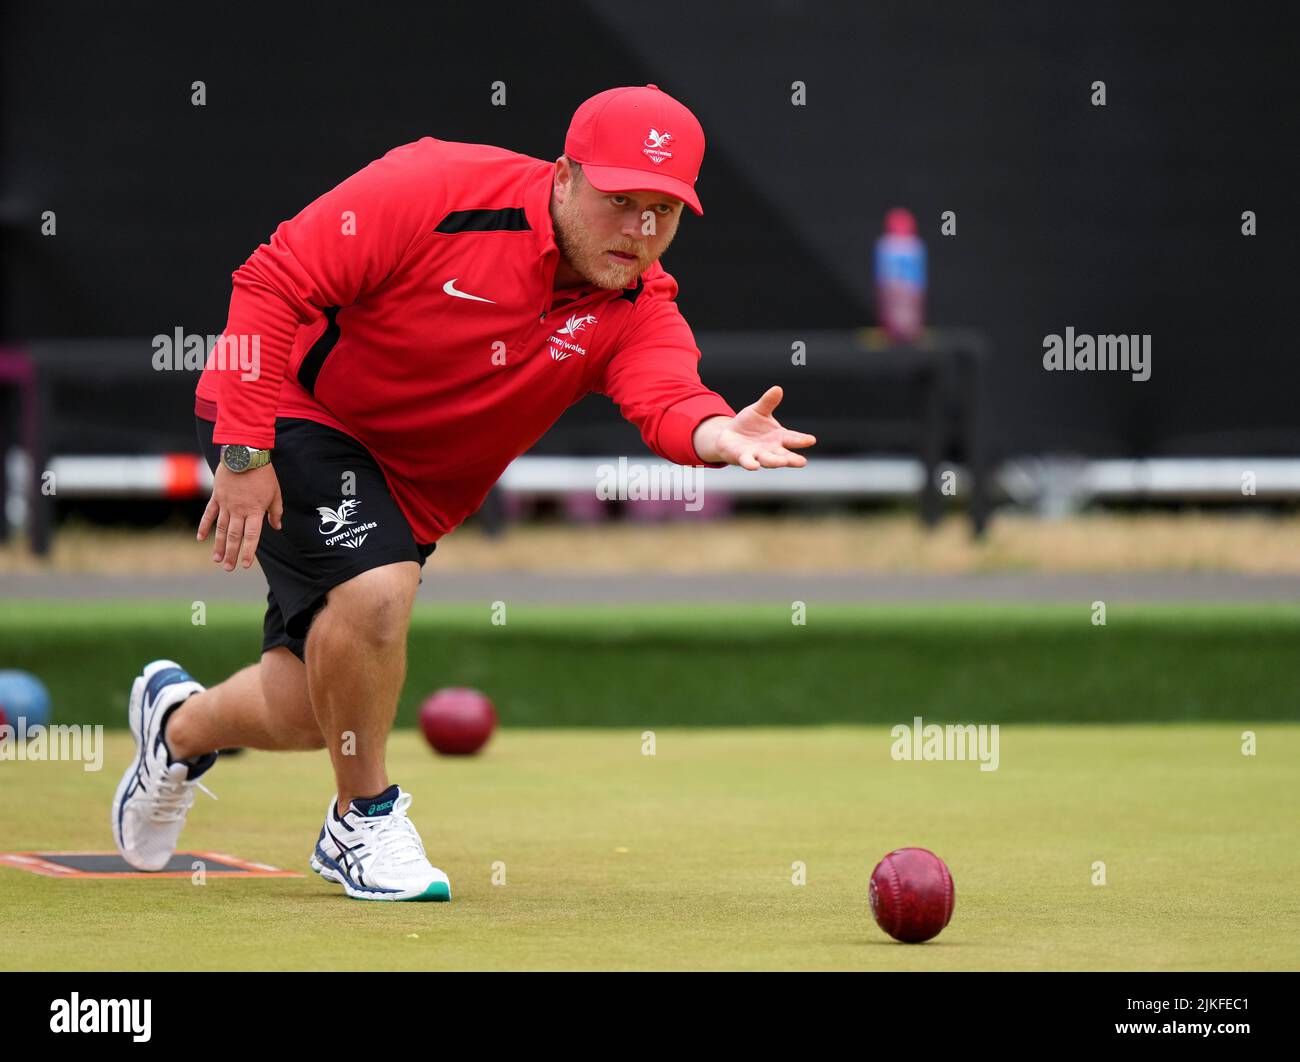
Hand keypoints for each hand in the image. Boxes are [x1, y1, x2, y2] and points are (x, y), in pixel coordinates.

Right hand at [197, 463, 283, 570]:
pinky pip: (209, 514)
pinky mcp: (217, 496)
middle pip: (235, 536)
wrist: (245, 454)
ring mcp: (226, 504)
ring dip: (219, 545)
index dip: (248, 551)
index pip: (252, 536)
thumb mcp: (276, 493)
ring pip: (221, 529)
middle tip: (228, 568)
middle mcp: (239, 510)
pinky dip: (204, 526)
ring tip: (217, 559)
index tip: (245, 565)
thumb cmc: (263, 474)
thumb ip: (276, 512)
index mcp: (255, 511)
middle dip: (231, 553)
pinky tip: (200, 538)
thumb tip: (277, 527)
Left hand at [697, 386, 816, 469]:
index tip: (811, 440)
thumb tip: (777, 388)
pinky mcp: (743, 458)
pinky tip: (754, 466)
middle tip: (802, 462)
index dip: (802, 440)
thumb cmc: (748, 424)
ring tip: (782, 462)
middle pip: (784, 455)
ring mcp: (758, 455)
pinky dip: (751, 464)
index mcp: (779, 437)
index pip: (793, 439)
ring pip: (768, 460)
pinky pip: (748, 462)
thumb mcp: (759, 410)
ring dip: (775, 462)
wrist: (729, 436)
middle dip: (792, 459)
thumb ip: (768, 402)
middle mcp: (771, 449)